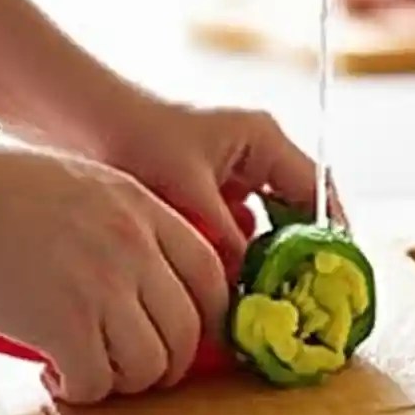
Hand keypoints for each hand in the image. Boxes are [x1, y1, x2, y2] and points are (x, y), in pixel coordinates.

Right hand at [0, 142, 225, 403]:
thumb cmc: (0, 185)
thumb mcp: (91, 182)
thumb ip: (129, 219)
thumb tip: (148, 265)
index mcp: (145, 212)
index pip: (211, 274)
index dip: (209, 314)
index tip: (195, 331)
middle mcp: (135, 250)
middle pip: (188, 329)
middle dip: (171, 362)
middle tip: (143, 369)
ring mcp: (103, 288)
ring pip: (150, 364)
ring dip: (127, 381)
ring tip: (97, 371)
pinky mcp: (63, 325)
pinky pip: (96, 381)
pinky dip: (82, 390)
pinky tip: (59, 375)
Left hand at [96, 100, 346, 268]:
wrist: (80, 120)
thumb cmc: (135, 137)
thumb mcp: (188, 193)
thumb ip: (224, 240)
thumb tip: (247, 286)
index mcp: (263, 140)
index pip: (317, 188)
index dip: (331, 232)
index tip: (334, 272)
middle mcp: (255, 154)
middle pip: (296, 210)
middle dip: (297, 252)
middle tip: (298, 293)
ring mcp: (231, 172)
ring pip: (265, 224)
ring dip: (263, 257)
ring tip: (261, 293)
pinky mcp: (208, 190)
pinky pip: (236, 229)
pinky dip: (234, 254)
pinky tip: (225, 282)